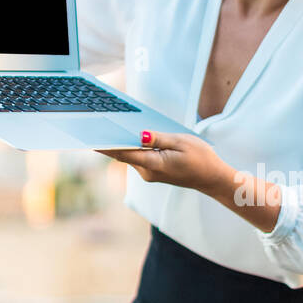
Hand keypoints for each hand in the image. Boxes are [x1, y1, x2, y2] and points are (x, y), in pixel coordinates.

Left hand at [96, 129, 225, 193]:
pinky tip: (132, 137)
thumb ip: (158, 138)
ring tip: (113, 126)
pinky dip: (134, 148)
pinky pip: (139, 158)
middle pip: (125, 154)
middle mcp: (147, 172)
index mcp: (154, 164)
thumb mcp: (180, 142)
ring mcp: (149, 174)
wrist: (212, 178)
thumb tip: (139, 135)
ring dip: (124, 143)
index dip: (106, 147)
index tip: (91, 141)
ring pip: (132, 156)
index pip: (124, 154)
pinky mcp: (153, 172)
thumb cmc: (200, 158)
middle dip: (113, 141)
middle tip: (98, 125)